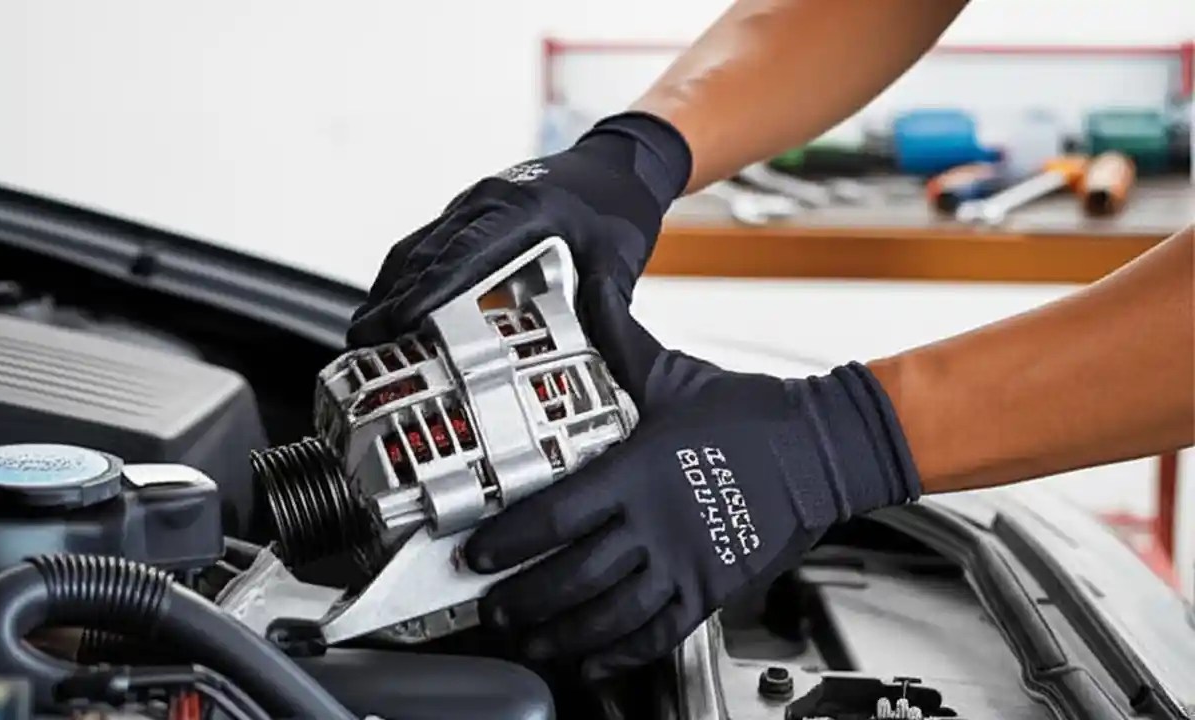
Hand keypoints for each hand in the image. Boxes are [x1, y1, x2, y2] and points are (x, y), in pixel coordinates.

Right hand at [346, 112, 690, 346]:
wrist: (620, 162)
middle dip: (390, 300)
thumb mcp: (619, 262)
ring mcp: (473, 204)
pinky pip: (426, 243)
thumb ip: (609, 311)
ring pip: (416, 247)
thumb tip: (614, 365)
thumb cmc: (618, 207)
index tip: (398, 324)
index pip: (463, 257)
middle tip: (362, 343)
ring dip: (388, 289)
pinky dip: (403, 276)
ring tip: (364, 334)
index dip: (427, 293)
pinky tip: (391, 307)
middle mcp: (486, 201)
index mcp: (520, 210)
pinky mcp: (469, 212)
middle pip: (426, 254)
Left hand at [462, 280, 921, 678]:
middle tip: (489, 607)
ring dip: (560, 634)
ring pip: (608, 615)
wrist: (824, 449)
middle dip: (520, 598)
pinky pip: (657, 633)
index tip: (475, 553)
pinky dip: (619, 654)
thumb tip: (587, 287)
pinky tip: (592, 661)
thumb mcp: (673, 372)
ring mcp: (686, 563)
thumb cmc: (750, 414)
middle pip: (571, 576)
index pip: (556, 514)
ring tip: (529, 640)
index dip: (508, 540)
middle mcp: (657, 524)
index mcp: (638, 470)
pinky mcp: (712, 589)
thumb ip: (620, 337)